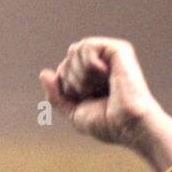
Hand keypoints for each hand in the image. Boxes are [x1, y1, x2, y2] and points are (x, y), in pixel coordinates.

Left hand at [39, 38, 162, 148]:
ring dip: (79, 75)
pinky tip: (103, 74)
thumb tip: (43, 73)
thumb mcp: (74, 113)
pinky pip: (87, 46)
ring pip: (74, 51)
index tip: (84, 101)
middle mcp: (101, 64)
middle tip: (91, 94)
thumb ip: (56, 96)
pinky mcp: (117, 49)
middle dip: (72, 80)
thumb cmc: (107, 124)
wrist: (128, 125)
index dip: (66, 87)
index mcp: (92, 79)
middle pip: (68, 59)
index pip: (64, 70)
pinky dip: (88, 64)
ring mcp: (109, 55)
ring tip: (96, 87)